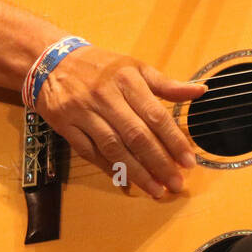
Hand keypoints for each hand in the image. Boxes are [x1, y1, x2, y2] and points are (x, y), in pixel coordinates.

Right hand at [34, 45, 205, 197]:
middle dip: (159, 163)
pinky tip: (125, 182)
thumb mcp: (135, 67)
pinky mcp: (65, 126)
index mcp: (127, 79)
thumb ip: (167, 84)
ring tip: (156, 190)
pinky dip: (108, 169)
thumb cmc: (100, 66)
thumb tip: (200, 91)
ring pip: (113, 148)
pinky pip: (90, 153)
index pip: (155, 115)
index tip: (189, 161)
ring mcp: (83, 112)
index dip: (174, 140)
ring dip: (137, 172)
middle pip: (136, 136)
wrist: (51, 62)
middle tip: (176, 183)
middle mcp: (105, 96)